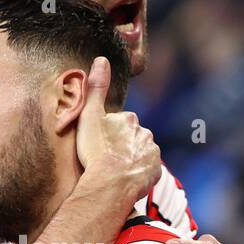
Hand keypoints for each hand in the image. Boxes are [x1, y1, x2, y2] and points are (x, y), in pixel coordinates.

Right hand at [75, 56, 160, 206]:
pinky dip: (138, 173)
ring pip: (140, 153)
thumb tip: (102, 59)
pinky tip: (125, 179)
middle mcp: (145, 133)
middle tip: (105, 158)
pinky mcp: (155, 172)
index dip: (108, 133)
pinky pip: (146, 171)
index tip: (98, 143)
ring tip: (114, 171)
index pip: (119, 123)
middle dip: (122, 145)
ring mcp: (152, 154)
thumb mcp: (89, 115)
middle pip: (132, 138)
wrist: (110, 184)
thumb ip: (96, 88)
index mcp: (129, 119)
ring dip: (131, 159)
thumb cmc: (96, 151)